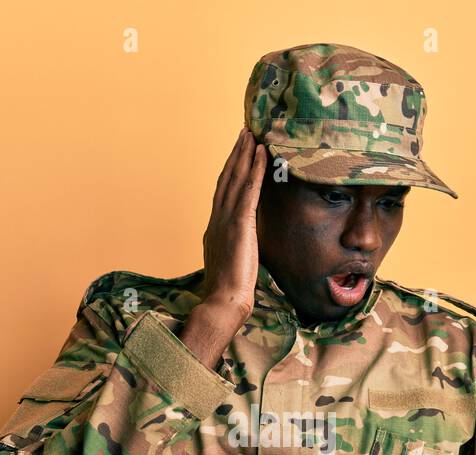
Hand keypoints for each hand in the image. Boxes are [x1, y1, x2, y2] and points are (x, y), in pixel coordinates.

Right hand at [201, 127, 265, 322]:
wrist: (224, 301)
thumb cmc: (229, 291)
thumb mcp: (231, 262)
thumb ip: (235, 247)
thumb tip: (243, 245)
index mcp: (215, 228)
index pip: (223, 192)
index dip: (229, 171)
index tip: (237, 154)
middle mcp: (217, 219)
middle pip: (226, 179)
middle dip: (236, 155)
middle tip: (244, 133)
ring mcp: (226, 220)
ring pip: (235, 179)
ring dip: (244, 154)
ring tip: (252, 135)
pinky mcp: (239, 224)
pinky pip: (248, 190)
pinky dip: (254, 169)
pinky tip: (260, 154)